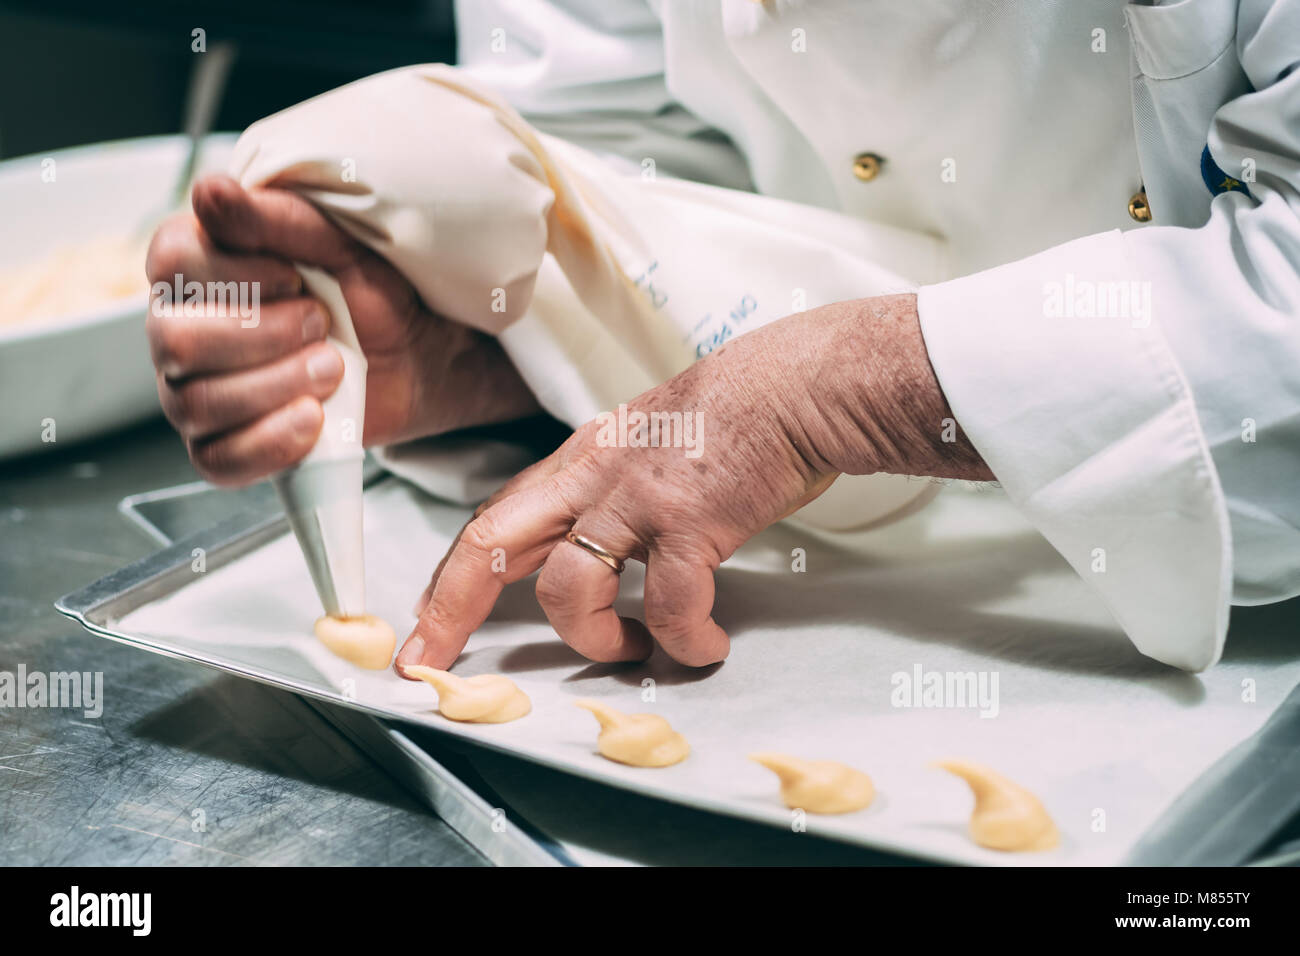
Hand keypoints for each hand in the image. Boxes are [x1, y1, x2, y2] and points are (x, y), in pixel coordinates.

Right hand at [145, 174, 538, 485]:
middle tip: (321, 325)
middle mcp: (180, 329)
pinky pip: (217, 459)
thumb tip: (210, 191)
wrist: (419, 360)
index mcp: (198, 269)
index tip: (294, 276)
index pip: (170, 259)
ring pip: (196, 401)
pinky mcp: (224, 446)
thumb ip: (277, 219)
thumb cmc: (372, 297)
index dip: (234, 270)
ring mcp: (194, 392)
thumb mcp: (341, 247)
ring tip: (332, 368)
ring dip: (278, 383)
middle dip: (261, 334)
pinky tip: (312, 418)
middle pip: (173, 339)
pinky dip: (271, 441)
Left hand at [395, 294, 991, 671]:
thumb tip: (596, 543)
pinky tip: (706, 645)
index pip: (495, 520)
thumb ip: (613, 489)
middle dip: (452, 610)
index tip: (426, 627)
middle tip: (436, 665)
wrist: (799, 385)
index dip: (450, 578)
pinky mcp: (693, 520)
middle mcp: (595, 475)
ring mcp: (639, 496)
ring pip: (572, 591)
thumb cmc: (738, 414)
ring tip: (635, 650)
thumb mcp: (649, 442)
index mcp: (581, 459)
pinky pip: (671, 608)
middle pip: (493, 544)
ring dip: (596, 641)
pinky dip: (685, 642)